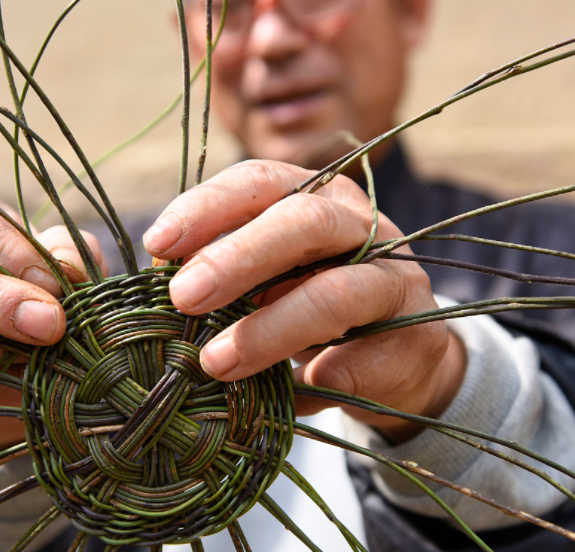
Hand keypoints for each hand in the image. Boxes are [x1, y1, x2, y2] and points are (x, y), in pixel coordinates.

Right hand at [0, 192, 102, 448]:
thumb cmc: (42, 287)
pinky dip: (6, 390)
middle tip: (51, 325)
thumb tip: (70, 271)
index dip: (10, 251)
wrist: (20, 350)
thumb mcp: (61, 262)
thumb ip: (69, 256)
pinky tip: (37, 386)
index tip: (55, 283)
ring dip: (8, 353)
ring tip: (54, 357)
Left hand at [144, 160, 465, 442]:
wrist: (399, 358)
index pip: (261, 182)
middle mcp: (362, 227)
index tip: (158, 244)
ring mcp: (396, 280)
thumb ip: (225, 272)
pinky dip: (319, 380)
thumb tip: (158, 279)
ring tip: (216, 363)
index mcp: (317, 197)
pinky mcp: (417, 338)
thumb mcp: (268, 278)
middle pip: (304, 222)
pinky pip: (362, 360)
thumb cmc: (312, 304)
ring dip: (270, 329)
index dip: (207, 207)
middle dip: (238, 257)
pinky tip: (291, 392)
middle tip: (183, 297)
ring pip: (337, 293)